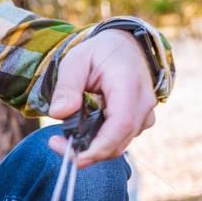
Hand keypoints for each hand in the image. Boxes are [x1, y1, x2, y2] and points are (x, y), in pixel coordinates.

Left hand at [47, 29, 156, 168]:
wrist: (124, 46)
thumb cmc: (99, 52)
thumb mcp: (75, 60)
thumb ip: (67, 86)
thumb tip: (58, 113)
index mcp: (128, 85)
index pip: (120, 125)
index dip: (97, 147)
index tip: (71, 155)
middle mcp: (143, 103)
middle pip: (118, 142)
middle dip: (87, 152)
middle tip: (55, 143)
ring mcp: (146, 113)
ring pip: (119, 144)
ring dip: (92, 147)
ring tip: (65, 134)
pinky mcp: (141, 120)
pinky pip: (121, 139)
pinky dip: (100, 141)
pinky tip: (82, 130)